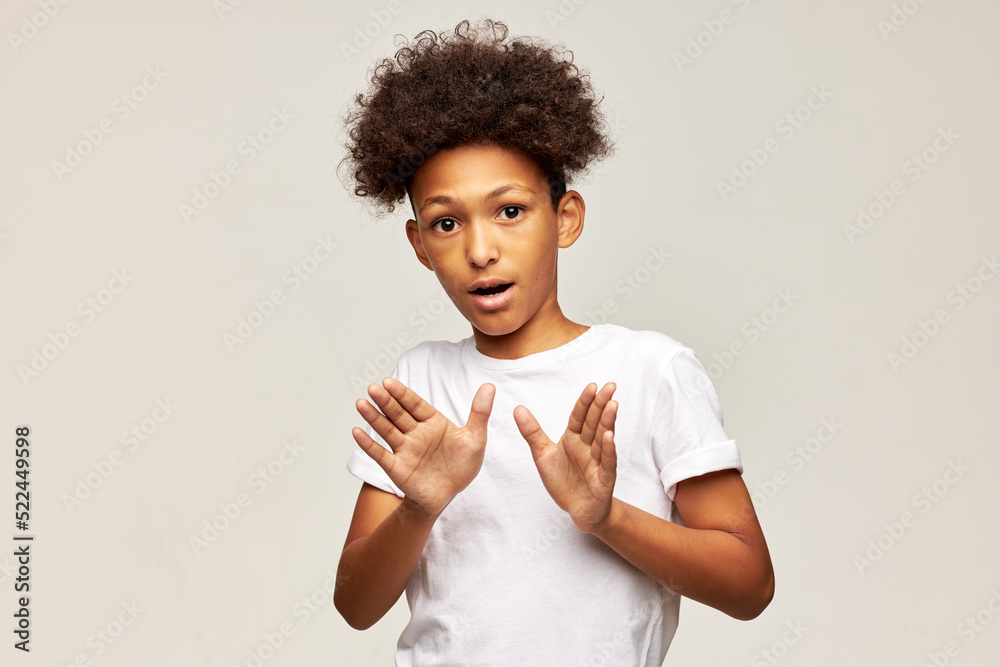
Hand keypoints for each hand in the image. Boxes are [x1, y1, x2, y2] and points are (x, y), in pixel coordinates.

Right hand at [353, 378, 494, 517]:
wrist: (449, 495)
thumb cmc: (461, 466)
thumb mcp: (475, 439)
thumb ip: (479, 413)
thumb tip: (490, 386)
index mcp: (432, 422)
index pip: (415, 404)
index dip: (402, 394)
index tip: (389, 382)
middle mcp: (415, 433)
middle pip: (398, 414)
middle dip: (385, 401)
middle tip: (373, 388)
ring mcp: (404, 449)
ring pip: (386, 430)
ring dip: (374, 418)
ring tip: (361, 403)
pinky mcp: (397, 467)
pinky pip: (380, 454)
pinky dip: (368, 444)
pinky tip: (356, 432)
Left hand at [513, 382, 617, 532]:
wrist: (578, 509)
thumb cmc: (564, 481)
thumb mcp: (543, 455)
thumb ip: (532, 432)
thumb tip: (517, 408)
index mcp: (573, 439)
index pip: (579, 416)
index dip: (585, 402)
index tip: (592, 386)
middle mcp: (588, 447)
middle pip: (594, 422)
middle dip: (602, 404)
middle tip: (610, 386)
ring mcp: (598, 461)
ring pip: (603, 439)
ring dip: (608, 422)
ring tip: (612, 405)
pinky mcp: (603, 479)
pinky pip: (606, 463)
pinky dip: (608, 450)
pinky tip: (609, 438)